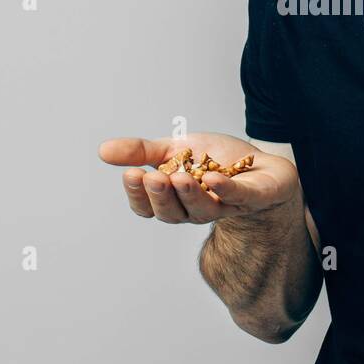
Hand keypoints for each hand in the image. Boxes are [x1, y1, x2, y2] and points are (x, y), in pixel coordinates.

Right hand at [98, 132, 299, 224]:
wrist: (261, 165)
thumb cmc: (215, 161)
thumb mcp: (175, 150)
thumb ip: (141, 151)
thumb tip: (103, 151)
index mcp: (174, 199)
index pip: (148, 207)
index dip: (138, 195)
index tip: (131, 174)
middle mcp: (195, 209)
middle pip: (172, 213)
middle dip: (160, 196)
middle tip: (152, 178)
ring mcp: (225, 207)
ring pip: (202, 210)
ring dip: (189, 194)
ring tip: (179, 177)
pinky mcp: (252, 198)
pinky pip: (238, 198)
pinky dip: (225, 190)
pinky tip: (213, 178)